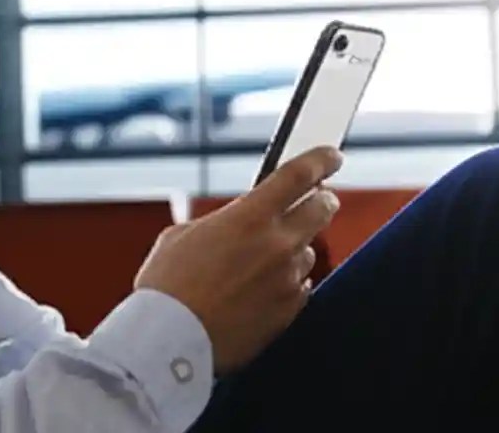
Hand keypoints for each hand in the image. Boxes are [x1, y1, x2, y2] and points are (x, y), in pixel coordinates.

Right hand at [134, 146, 342, 374]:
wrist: (170, 342)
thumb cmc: (167, 288)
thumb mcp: (184, 235)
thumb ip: (222, 221)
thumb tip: (237, 223)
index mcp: (249, 216)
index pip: (299, 175)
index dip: (321, 160)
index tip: (331, 156)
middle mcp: (277, 245)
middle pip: (322, 209)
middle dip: (322, 199)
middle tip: (316, 199)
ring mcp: (287, 280)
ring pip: (308, 251)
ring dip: (294, 247)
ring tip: (262, 259)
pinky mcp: (288, 311)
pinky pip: (300, 287)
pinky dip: (287, 282)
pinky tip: (260, 288)